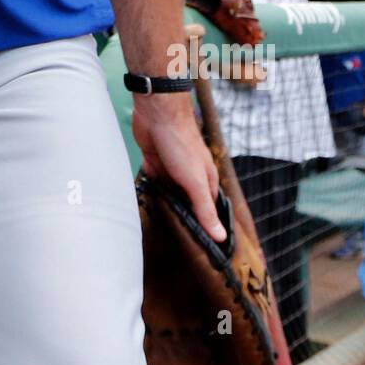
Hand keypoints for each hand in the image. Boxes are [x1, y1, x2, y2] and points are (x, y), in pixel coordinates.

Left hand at [132, 96, 225, 241]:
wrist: (157, 113)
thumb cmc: (181, 143)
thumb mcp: (195, 181)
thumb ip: (204, 209)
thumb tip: (221, 237)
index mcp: (206, 181)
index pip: (208, 211)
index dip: (205, 228)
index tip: (202, 251)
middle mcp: (190, 176)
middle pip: (187, 203)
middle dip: (182, 218)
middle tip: (175, 246)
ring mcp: (171, 169)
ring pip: (168, 194)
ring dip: (164, 205)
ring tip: (157, 229)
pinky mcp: (154, 161)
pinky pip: (153, 181)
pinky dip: (150, 189)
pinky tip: (144, 202)